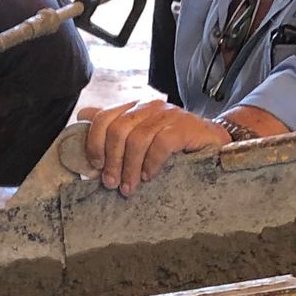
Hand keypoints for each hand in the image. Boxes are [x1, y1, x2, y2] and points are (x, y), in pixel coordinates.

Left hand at [83, 98, 227, 196]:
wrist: (213, 142)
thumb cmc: (173, 143)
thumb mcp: (140, 136)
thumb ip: (113, 125)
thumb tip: (82, 115)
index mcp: (134, 108)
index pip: (104, 118)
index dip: (94, 143)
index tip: (94, 167)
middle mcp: (149, 107)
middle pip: (117, 130)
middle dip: (111, 161)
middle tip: (111, 184)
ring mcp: (168, 114)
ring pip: (137, 139)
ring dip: (129, 168)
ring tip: (129, 188)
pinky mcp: (184, 126)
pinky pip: (160, 144)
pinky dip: (151, 164)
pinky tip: (149, 176)